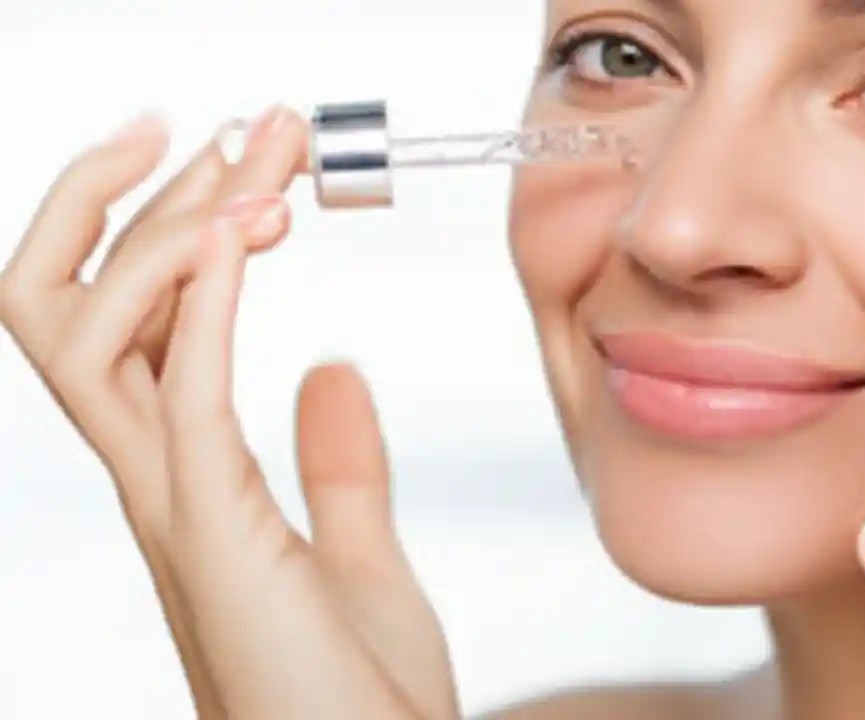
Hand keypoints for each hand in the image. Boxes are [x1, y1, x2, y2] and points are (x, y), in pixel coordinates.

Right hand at [0, 109, 457, 718]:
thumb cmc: (360, 699)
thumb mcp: (358, 557)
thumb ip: (338, 467)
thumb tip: (334, 371)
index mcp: (186, 484)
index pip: (126, 329)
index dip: (159, 235)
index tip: (236, 168)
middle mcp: (156, 486)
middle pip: (81, 310)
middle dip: (142, 202)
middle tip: (234, 128)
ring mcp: (172, 512)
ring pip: (96, 336)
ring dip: (172, 229)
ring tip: (251, 162)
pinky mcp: (213, 541)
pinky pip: (177, 400)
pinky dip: (196, 306)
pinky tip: (235, 236)